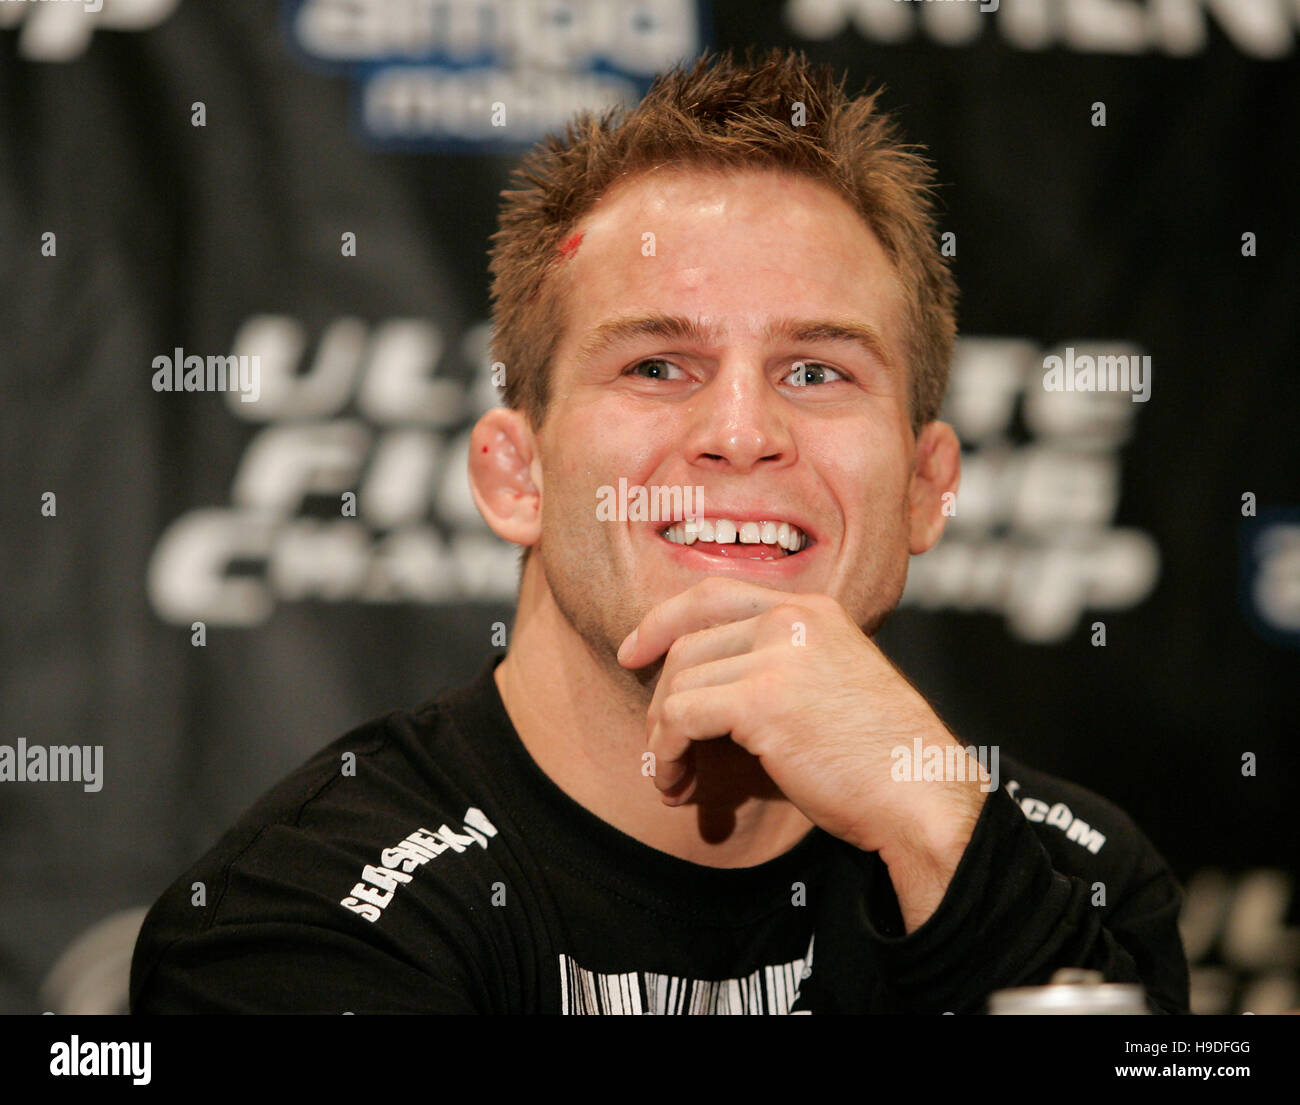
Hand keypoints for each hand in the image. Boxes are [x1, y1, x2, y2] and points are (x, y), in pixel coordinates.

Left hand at [617, 576, 987, 928]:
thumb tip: (703, 691)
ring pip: (679, 683)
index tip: (634, 652)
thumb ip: (780, 668)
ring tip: (674, 779)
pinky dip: (668, 752)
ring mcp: (778, 654)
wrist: (921, 794)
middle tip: (661, 749)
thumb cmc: (880, 760)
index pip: (715, 594)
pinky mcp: (762, 699)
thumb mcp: (832, 686)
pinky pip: (681, 716)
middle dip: (660, 700)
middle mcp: (793, 620)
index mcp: (813, 611)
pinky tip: (680, 782)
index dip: (664, 621)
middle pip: (687, 643)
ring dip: (662, 738)